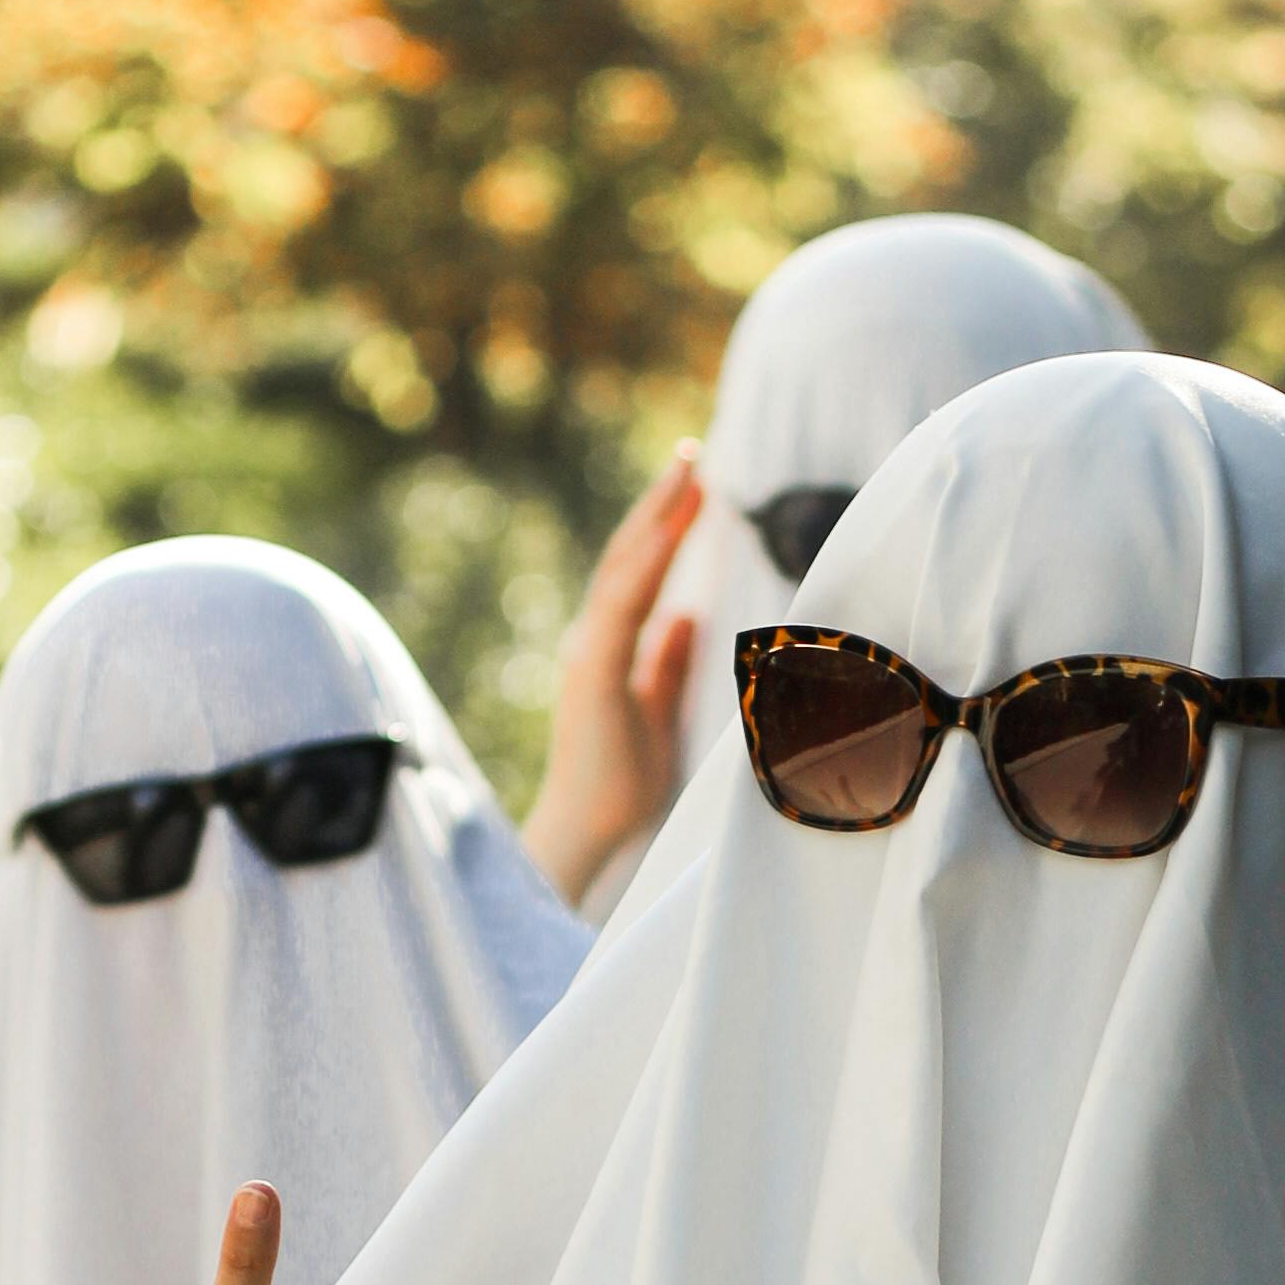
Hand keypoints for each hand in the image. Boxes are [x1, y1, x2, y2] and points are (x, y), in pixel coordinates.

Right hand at [520, 444, 704, 907]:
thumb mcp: (658, 710)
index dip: (666, 527)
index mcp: (609, 648)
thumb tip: (687, 614)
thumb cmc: (621, 785)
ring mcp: (590, 650)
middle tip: (695, 454)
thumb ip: (667, 662)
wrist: (588, 831)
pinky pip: (623, 604)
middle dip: (662, 503)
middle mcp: (593, 639)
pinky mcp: (594, 670)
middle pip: (629, 556)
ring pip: (625, 567)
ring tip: (690, 469)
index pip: (640, 574)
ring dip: (657, 515)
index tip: (696, 486)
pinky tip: (670, 528)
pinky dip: (647, 561)